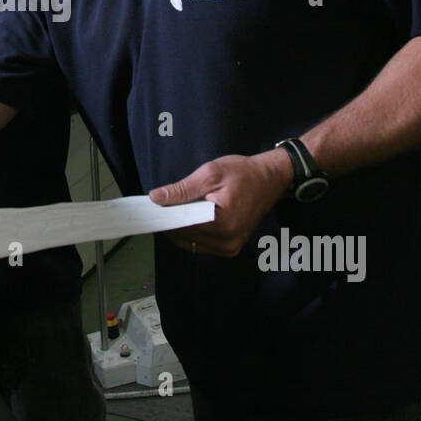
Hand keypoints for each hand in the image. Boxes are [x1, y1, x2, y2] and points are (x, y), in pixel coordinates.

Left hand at [149, 150, 293, 255]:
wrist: (270, 178)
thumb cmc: (243, 173)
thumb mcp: (210, 173)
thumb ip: (182, 189)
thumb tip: (156, 198)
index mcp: (223, 224)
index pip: (181, 226)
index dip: (163, 216)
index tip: (151, 208)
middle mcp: (227, 242)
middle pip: (184, 237)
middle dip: (170, 221)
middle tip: (162, 204)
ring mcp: (229, 247)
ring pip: (190, 242)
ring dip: (180, 228)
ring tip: (179, 207)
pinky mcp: (230, 247)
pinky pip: (201, 243)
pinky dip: (192, 231)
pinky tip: (191, 216)